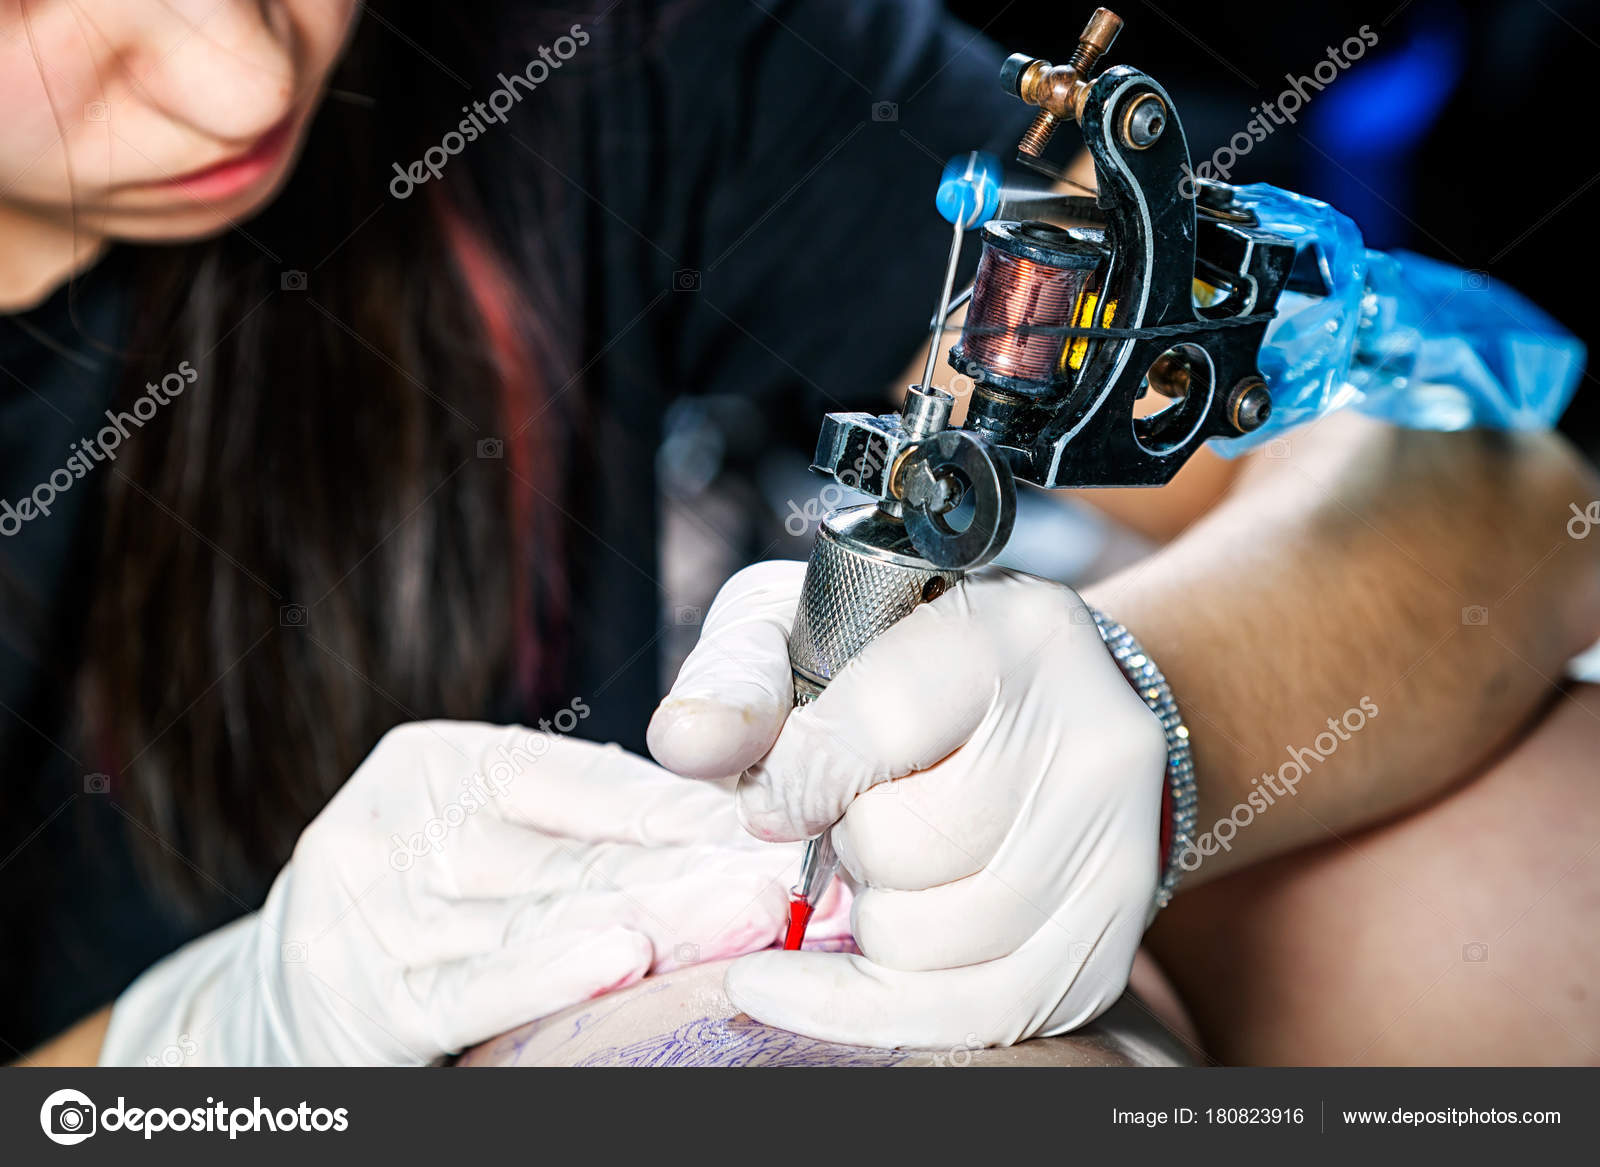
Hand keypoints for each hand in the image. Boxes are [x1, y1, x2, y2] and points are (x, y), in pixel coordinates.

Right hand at [100, 722, 826, 1064]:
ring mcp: (371, 914)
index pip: (580, 780)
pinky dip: (552, 974)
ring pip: (538, 918)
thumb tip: (725, 828)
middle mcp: (393, 828)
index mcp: (434, 767)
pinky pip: (477, 986)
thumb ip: (580, 829)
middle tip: (781, 877)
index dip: (678, 803)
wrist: (275, 1003)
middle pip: (572, 855)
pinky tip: (623, 960)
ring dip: (653, 919)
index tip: (766, 822)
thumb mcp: (483, 842)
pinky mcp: (366, 998)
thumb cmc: (422, 907)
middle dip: (689, 870)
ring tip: (741, 915)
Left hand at [648, 561, 1167, 1046]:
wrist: (1050, 703)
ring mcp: (1114, 847)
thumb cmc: (906, 660)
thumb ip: (742, 676)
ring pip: (926, 938)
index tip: (777, 790)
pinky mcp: (1108, 938)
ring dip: (869, 911)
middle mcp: (1091, 739)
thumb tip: (687, 744)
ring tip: (892, 856)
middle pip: (903, 845)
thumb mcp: (816, 625)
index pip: (882, 724)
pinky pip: (972, 1015)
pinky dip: (868, 1009)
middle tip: (859, 808)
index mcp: (1016, 633)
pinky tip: (799, 985)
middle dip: (844, 840)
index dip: (799, 775)